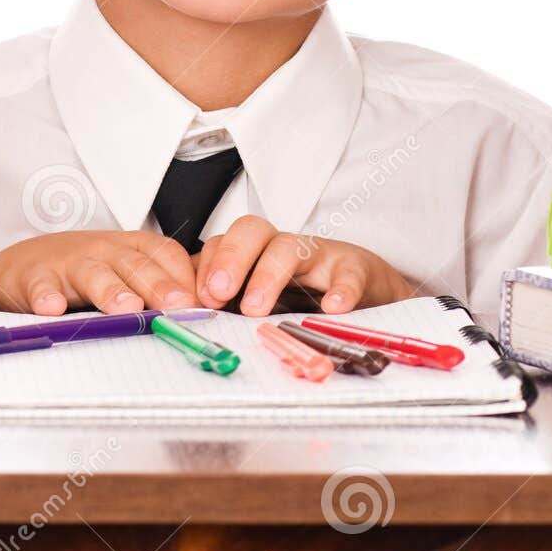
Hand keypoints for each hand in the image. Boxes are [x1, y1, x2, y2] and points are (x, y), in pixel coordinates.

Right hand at [0, 231, 196, 315]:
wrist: (23, 264)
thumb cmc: (86, 271)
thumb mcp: (125, 272)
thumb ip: (162, 287)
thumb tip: (213, 312)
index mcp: (131, 248)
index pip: (166, 255)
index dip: (185, 277)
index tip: (204, 303)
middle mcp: (104, 250)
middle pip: (135, 265)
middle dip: (159, 286)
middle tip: (177, 307)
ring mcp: (69, 262)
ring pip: (94, 273)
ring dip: (111, 290)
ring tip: (126, 309)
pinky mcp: (35, 276)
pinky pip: (42, 286)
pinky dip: (47, 297)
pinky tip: (53, 310)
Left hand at [194, 215, 415, 315]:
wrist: (365, 290)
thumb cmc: (306, 293)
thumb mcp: (261, 299)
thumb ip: (227, 305)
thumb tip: (187, 319)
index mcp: (255, 254)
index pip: (221, 242)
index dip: (206, 267)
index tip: (197, 300)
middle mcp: (282, 247)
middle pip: (250, 231)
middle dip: (230, 259)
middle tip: (217, 293)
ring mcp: (318, 255)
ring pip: (290, 247)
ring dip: (268, 275)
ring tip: (255, 309)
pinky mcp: (354, 269)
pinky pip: (347, 273)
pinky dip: (340, 289)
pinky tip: (332, 307)